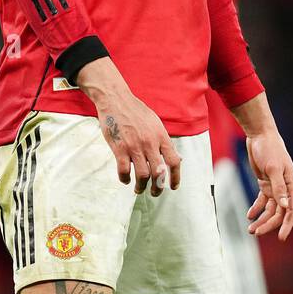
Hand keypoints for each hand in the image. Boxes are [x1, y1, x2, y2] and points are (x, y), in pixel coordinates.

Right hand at [76, 57, 180, 195]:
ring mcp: (134, 146)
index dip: (176, 177)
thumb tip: (176, 158)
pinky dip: (125, 179)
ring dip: (141, 187)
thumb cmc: (136, 111)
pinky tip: (125, 179)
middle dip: (157, 188)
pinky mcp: (119, 148)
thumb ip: (164, 141)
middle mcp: (150, 143)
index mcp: (161, 136)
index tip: (173, 186)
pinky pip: (124, 171)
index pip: (174, 161)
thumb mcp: (155, 123)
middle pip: (158, 173)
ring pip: (142, 176)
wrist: (116, 100)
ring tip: (139, 189)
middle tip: (155, 193)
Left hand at [229, 92, 292, 239]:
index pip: (292, 210)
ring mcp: (275, 186)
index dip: (287, 224)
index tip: (281, 237)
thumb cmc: (270, 149)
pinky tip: (249, 215)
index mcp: (292, 185)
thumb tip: (284, 206)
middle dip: (268, 224)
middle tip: (255, 233)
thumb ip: (279, 187)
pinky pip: (263, 201)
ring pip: (270, 209)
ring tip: (250, 229)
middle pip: (279, 212)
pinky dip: (256, 209)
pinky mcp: (266, 183)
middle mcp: (285, 188)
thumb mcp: (274, 168)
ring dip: (262, 219)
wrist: (260, 135)